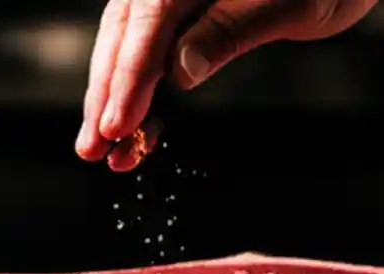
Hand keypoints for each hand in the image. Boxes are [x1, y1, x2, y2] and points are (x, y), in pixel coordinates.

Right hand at [75, 0, 378, 170]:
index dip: (129, 78)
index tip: (117, 124)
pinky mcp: (175, 5)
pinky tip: (127, 122)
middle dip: (105, 95)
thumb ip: (229, 32)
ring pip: (123, 41)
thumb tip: (178, 71)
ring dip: (110, 97)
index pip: (147, 23)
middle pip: (123, 33)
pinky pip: (142, 42)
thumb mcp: (291, 5)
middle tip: (92, 149)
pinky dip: (132, 84)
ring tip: (103, 148)